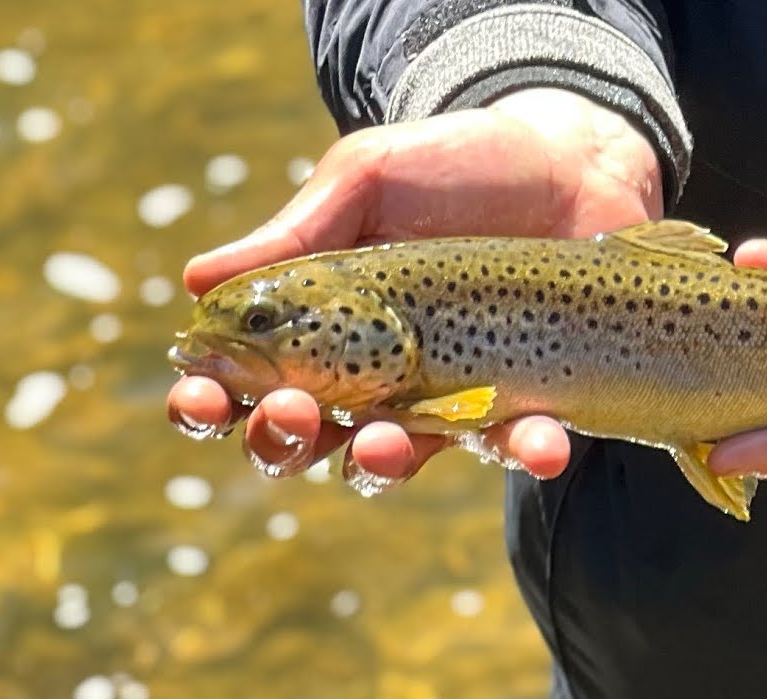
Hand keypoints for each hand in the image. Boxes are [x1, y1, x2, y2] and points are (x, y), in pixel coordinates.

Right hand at [168, 88, 661, 482]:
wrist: (572, 165)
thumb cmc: (458, 165)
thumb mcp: (370, 180)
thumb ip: (298, 233)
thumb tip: (194, 281)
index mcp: (317, 322)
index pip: (245, 378)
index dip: (209, 399)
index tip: (197, 394)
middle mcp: (369, 373)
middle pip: (302, 439)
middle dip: (282, 440)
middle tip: (293, 410)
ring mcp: (442, 395)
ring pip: (395, 461)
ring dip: (379, 465)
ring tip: (384, 445)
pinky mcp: (518, 402)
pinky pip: (516, 447)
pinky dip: (527, 452)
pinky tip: (540, 442)